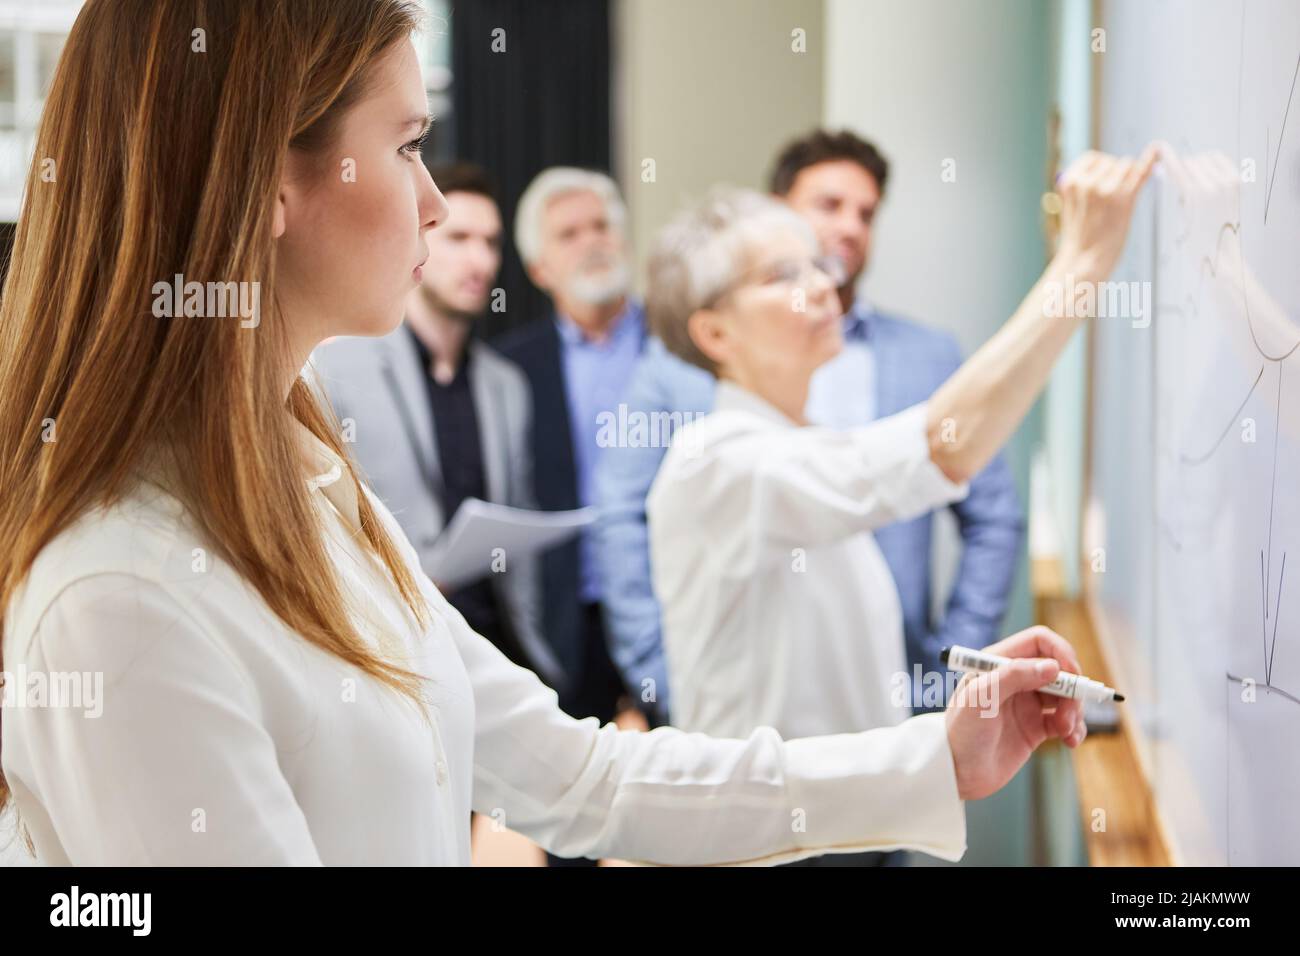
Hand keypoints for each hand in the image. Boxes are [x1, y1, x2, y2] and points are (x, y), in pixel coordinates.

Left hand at [943, 626, 1086, 800]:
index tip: (1072, 674)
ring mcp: (1026, 704)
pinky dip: (1074, 728)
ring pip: (1065, 697)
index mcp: (998, 662)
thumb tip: (1052, 666)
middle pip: (1058, 670)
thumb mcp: (983, 697)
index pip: (1038, 642)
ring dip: (1075, 711)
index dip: (1060, 652)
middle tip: (1070, 712)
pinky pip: (1064, 721)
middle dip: (1071, 689)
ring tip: (1067, 731)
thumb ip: (1014, 676)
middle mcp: (1015, 679)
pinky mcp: (1035, 728)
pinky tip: (1071, 741)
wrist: (955, 773)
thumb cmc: (960, 730)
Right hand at [1055, 145, 1158, 281]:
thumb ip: (1085, 182)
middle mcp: (1085, 182)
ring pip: (1126, 165)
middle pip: (1111, 160)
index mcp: (1068, 181)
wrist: (1084, 260)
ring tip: (1118, 204)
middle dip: (1115, 175)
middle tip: (1110, 202)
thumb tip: (1112, 161)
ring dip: (1128, 179)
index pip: (1092, 158)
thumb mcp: (1072, 203)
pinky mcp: (1123, 198)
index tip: (1102, 184)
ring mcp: (1105, 189)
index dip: (1101, 168)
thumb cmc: (1081, 234)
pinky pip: (1140, 172)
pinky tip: (1158, 150)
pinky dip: (1150, 160)